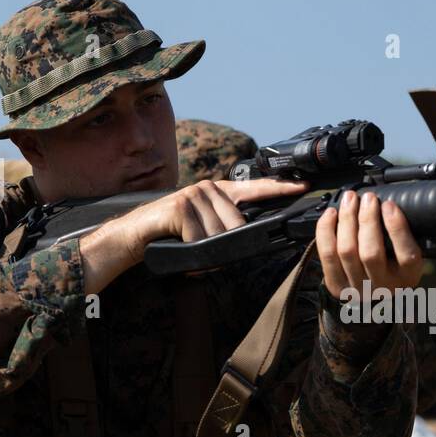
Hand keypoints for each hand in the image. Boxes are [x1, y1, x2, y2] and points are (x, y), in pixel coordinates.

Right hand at [79, 177, 308, 294]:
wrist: (133, 237)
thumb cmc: (170, 236)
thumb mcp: (203, 229)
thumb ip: (226, 227)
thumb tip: (246, 239)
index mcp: (217, 192)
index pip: (255, 188)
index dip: (279, 188)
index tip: (302, 187)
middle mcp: (208, 188)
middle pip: (238, 224)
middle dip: (224, 244)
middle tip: (199, 247)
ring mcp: (194, 194)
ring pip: (220, 234)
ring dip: (204, 250)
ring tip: (186, 246)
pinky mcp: (181, 207)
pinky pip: (200, 238)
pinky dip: (191, 250)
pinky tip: (178, 244)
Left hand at [316, 190, 423, 299]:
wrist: (372, 298)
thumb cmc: (392, 267)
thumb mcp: (407, 256)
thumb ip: (403, 235)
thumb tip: (388, 204)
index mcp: (407, 277)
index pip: (406, 255)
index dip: (396, 228)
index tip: (389, 205)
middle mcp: (382, 286)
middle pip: (370, 252)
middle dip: (367, 220)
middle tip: (368, 198)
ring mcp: (356, 288)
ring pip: (346, 251)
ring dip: (347, 219)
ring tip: (350, 199)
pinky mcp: (336, 285)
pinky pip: (327, 254)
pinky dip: (326, 230)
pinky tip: (331, 213)